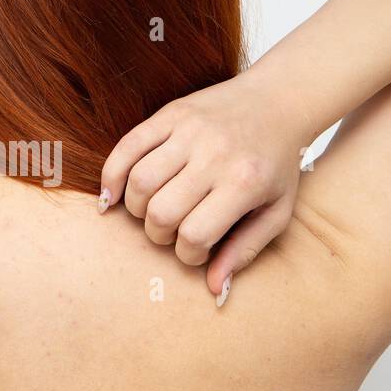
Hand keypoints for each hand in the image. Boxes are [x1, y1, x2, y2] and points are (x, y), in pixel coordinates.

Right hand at [99, 70, 306, 302]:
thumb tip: (214, 289)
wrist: (278, 101)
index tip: (196, 249)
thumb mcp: (276, 212)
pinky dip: (111, 176)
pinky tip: (112, 195)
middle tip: (172, 230)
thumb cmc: (276, 165)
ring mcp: (190, 131)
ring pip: (139, 182)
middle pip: (161, 212)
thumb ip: (245, 251)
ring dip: (136, 208)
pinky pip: (126, 147)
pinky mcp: (170, 114)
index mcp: (244, 183)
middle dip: (159, 234)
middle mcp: (215, 155)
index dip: (187, 254)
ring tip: (151, 209)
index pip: (194, 235)